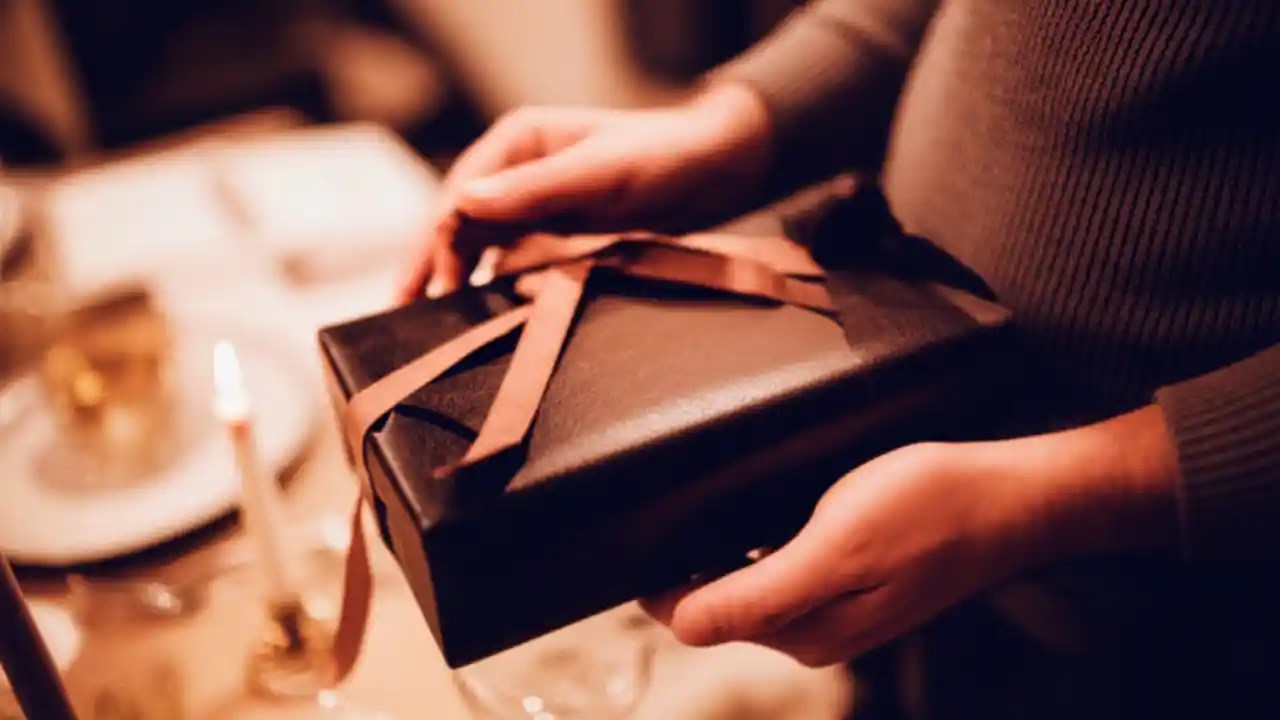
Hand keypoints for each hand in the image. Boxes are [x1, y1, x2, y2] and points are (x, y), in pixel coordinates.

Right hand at [398, 83, 772, 300]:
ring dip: (463, 283)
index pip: (458, 196)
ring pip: (484, 250)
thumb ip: (534, 189)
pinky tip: (488, 319)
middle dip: (434, 268)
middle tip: (405, 316)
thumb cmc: (663, 156)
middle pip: (460, 227)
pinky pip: (520, 267)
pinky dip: (501, 290)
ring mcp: (538, 209)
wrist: (720, 170)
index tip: (432, 287)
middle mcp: (518, 176)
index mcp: (517, 144)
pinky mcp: (562, 238)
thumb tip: (463, 204)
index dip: (437, 243)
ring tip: (439, 329)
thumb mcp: (599, 171)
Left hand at [643, 406, 1179, 666]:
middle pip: (718, 604)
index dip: (662, 578)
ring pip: (747, 586)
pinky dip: (761, 546)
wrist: (1008, 496)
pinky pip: (781, 571)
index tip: (647, 530)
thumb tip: (681, 624)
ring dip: (725, 553)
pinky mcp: (852, 585)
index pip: (695, 618)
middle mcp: (813, 631)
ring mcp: (835, 610)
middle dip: (691, 564)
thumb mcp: (835, 548)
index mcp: (803, 633)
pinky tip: (768, 512)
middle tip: (680, 502)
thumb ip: (758, 594)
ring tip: (718, 503)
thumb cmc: (930, 509)